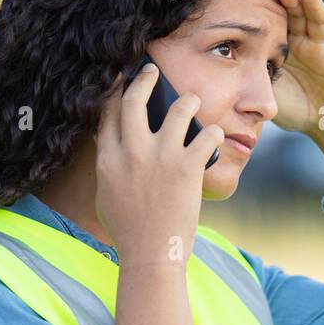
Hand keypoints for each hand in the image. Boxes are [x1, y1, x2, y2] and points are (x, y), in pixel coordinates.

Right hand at [94, 65, 223, 263]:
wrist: (150, 255)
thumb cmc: (128, 232)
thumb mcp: (106, 195)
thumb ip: (109, 167)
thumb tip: (110, 147)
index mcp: (108, 158)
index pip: (108, 112)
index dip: (115, 91)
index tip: (121, 79)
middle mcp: (132, 151)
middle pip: (135, 99)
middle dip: (144, 78)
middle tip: (151, 70)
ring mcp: (161, 157)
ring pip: (178, 108)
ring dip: (188, 100)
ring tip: (193, 100)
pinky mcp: (187, 168)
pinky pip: (207, 136)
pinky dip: (215, 134)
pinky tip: (217, 136)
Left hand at [272, 0, 323, 136]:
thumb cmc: (294, 107)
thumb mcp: (271, 92)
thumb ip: (259, 77)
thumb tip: (239, 65)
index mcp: (284, 46)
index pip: (277, 22)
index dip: (270, 8)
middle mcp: (304, 41)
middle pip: (297, 15)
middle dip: (290, 0)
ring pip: (319, 21)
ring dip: (314, 3)